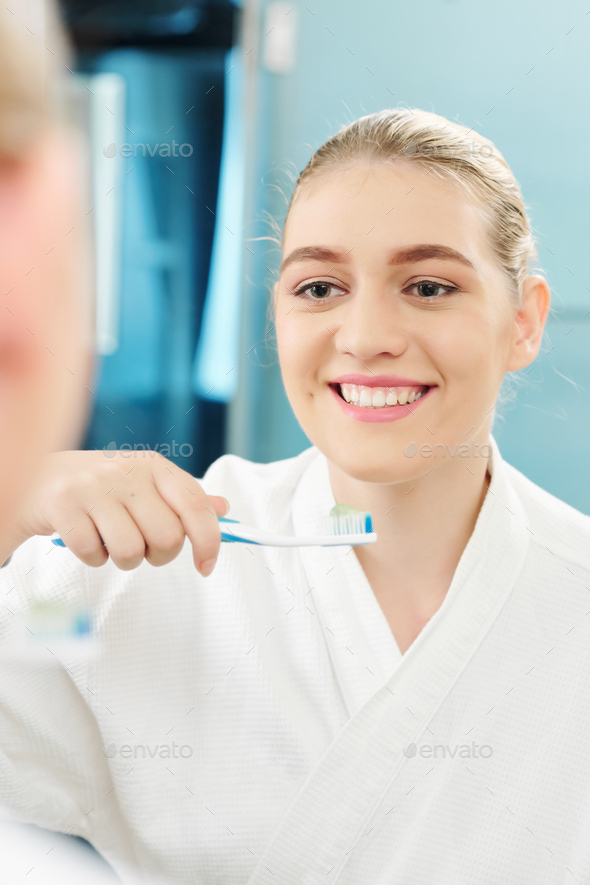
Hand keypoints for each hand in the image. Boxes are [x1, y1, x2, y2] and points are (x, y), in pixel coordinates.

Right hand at [10, 450, 228, 574]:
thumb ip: (185, 499)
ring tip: (113, 541)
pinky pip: (93, 554)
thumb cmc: (106, 489)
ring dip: (124, 560)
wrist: (45, 476)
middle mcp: (127, 471)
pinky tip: (88, 539)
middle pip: (167, 537)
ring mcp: (93, 485)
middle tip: (143, 546)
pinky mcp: (63, 503)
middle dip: (159, 555)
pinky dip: (94, 558)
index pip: (196, 507)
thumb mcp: (148, 485)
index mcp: (156, 467)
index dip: (209, 543)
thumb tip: (223, 508)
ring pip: (131, 551)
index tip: (206, 566)